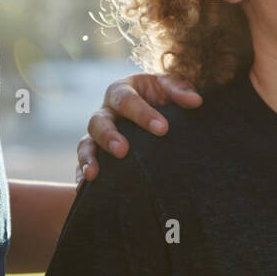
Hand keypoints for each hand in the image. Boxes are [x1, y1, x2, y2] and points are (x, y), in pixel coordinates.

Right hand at [75, 74, 202, 182]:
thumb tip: (195, 101)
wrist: (154, 107)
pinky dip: (81, 174)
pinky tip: (83, 189)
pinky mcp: (97, 152)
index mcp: (122, 90)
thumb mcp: (170, 87)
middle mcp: (106, 111)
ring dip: (87, 158)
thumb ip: (181, 90)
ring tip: (93, 175)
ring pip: (86, 143)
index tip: (163, 129)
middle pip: (98, 121)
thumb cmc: (161, 94)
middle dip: (109, 136)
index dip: (143, 114)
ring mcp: (99, 134)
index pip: (127, 99)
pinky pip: (83, 162)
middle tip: (123, 151)